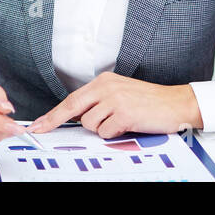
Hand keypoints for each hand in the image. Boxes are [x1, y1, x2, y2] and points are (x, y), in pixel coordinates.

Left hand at [29, 72, 201, 137]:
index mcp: (104, 81)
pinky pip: (105, 132)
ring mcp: (115, 99)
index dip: (53, 113)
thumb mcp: (120, 94)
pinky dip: (114, 134)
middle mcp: (107, 87)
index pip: (72, 98)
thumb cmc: (150, 102)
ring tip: (120, 123)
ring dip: (101, 129)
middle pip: (72, 107)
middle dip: (54, 121)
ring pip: (90, 124)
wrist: (176, 103)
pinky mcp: (124, 113)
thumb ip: (99, 102)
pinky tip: (127, 125)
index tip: (38, 123)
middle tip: (40, 130)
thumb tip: (77, 117)